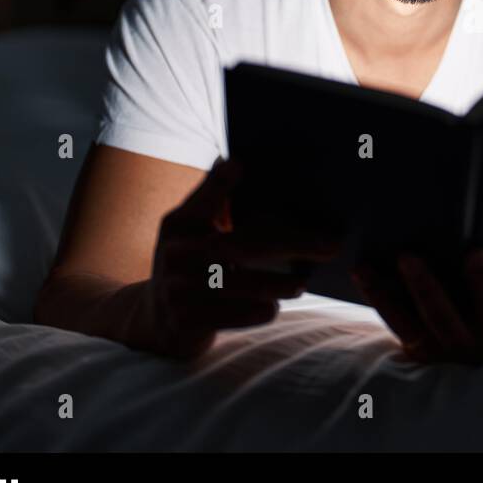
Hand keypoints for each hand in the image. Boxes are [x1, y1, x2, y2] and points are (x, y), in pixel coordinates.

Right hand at [145, 157, 339, 357]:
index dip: (219, 183)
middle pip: (241, 245)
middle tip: (329, 246)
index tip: (242, 164)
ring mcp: (178, 289)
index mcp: (179, 225)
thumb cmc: (188, 266)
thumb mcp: (188, 231)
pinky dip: (258, 311)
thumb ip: (211, 199)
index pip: (203, 200)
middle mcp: (176, 255)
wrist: (153, 321)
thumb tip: (234, 161)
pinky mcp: (187, 320)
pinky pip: (233, 315)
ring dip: (278, 283)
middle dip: (291, 244)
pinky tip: (272, 307)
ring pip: (242, 284)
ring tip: (301, 283)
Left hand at [350, 247, 482, 363]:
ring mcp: (437, 351)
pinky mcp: (416, 349)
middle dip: (423, 286)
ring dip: (385, 294)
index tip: (475, 251)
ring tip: (365, 267)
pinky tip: (361, 273)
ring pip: (407, 324)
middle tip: (406, 255)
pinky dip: (376, 297)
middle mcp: (465, 344)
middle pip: (441, 316)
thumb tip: (459, 233)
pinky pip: (392, 322)